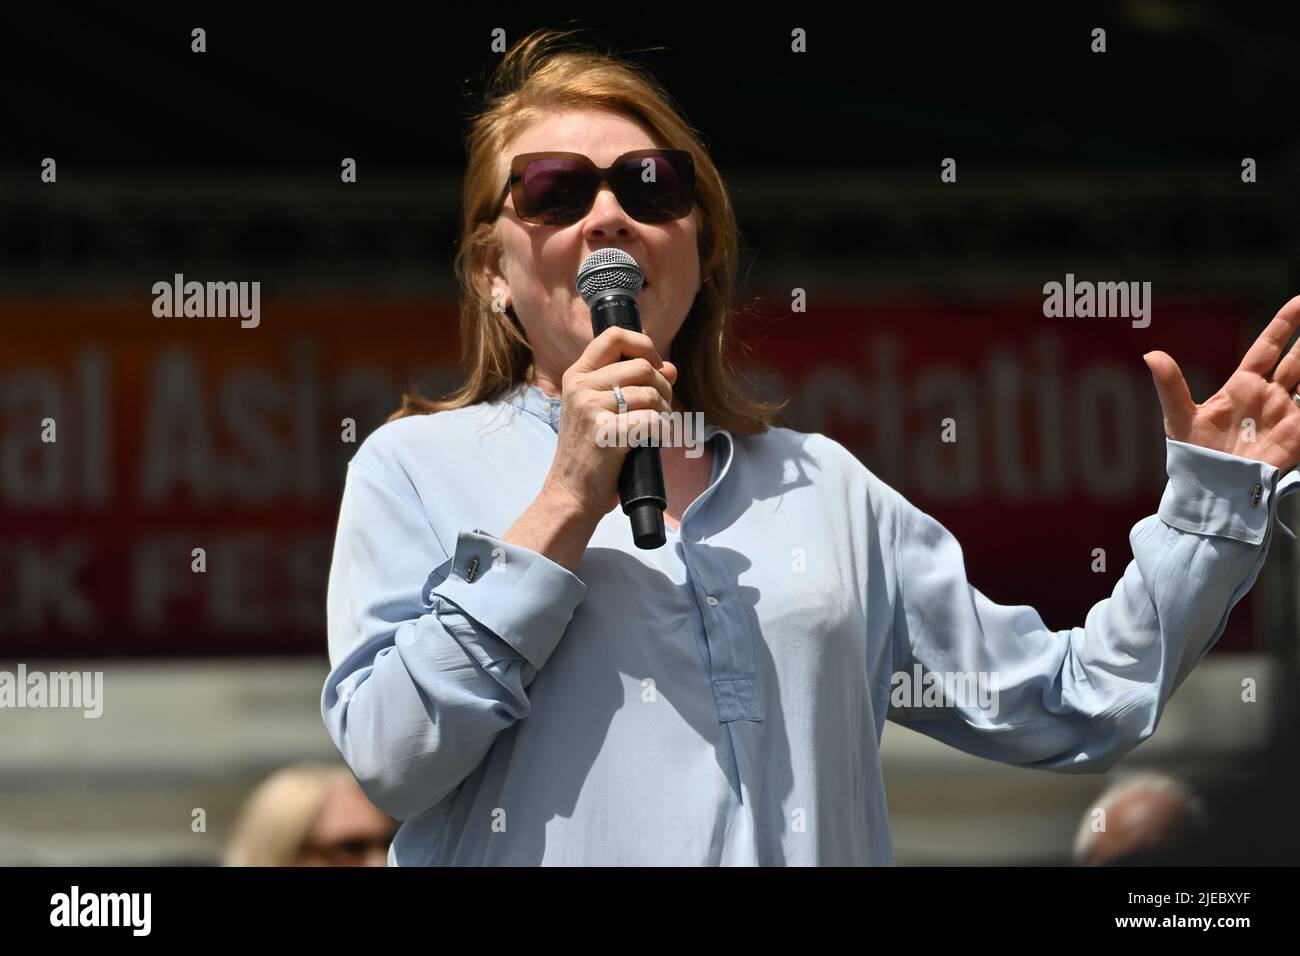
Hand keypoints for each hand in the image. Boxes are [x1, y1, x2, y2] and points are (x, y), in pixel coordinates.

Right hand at [542, 326, 676, 518]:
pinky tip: (657, 441)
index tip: (655, 366)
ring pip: (651, 394)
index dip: (644, 346)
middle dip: (663, 387)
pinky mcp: (604, 433)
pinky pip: (652, 420)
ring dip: (665, 412)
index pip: (614, 336)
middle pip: (642, 366)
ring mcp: (590, 409)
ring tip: (658, 428)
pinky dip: (663, 431)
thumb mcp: (603, 411)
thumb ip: (633, 384)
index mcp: (577, 376)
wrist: (571, 493)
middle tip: (662, 408)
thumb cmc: (591, 452)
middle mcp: (580, 387)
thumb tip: (670, 367)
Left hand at [1145, 295, 1299, 473]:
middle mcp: (1268, 396)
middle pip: (1298, 359)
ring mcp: (1286, 414)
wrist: (1210, 490)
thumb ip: (1170, 385)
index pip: (1268, 347)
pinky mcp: (1297, 434)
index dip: (1284, 324)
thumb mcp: (1179, 417)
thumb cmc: (1192, 455)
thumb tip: (1150, 354)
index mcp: (1242, 386)